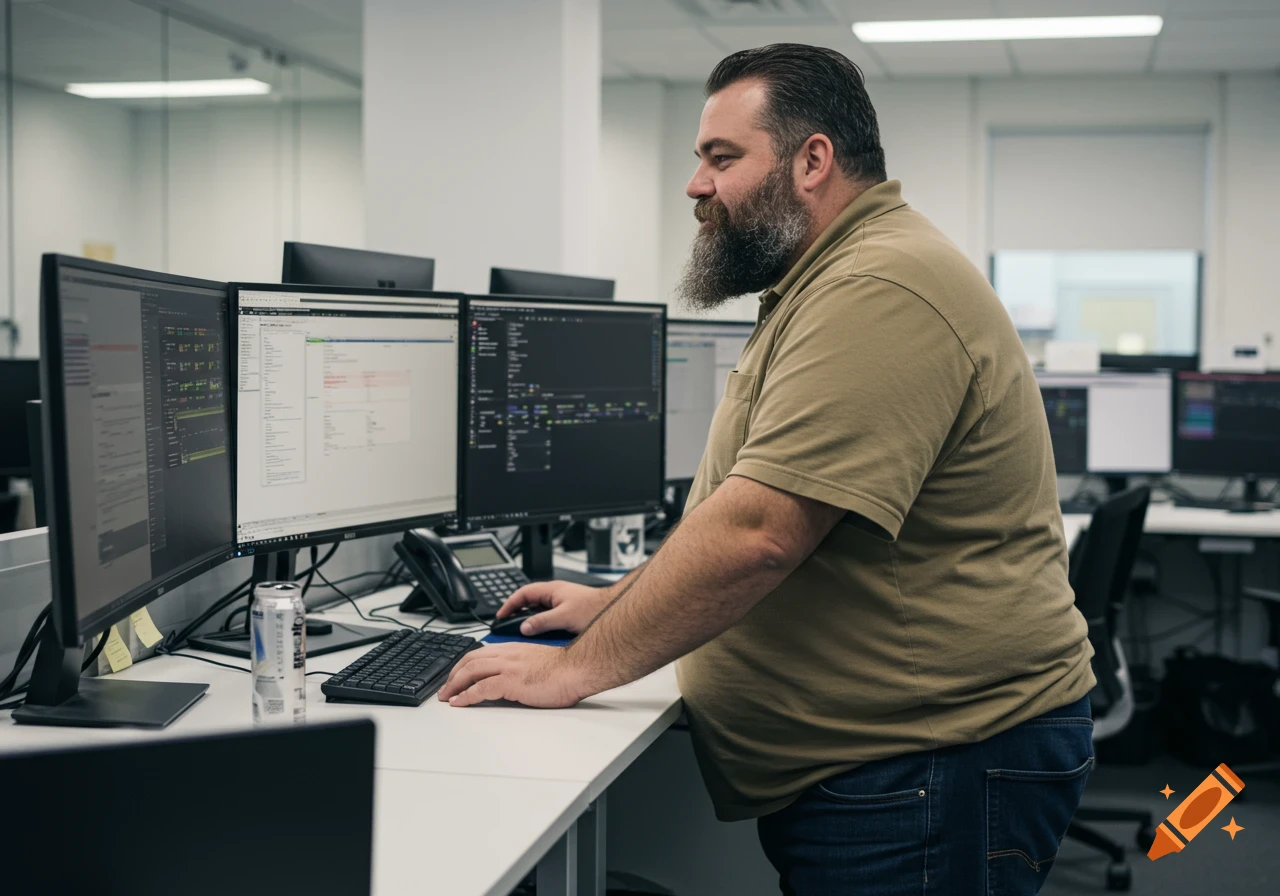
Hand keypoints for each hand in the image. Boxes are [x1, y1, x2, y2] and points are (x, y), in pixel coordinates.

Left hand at [437, 643, 592, 707]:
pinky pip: (481, 688)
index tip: (456, 676)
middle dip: (453, 675)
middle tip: (445, 689)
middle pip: (470, 660)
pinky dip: (466, 696)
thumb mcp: (537, 664)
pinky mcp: (511, 681)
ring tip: (446, 697)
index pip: (480, 653)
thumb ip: (522, 668)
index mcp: (514, 650)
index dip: (464, 665)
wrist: (578, 668)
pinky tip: (459, 703)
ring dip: (454, 685)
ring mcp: (508, 667)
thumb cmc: (565, 669)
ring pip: (471, 671)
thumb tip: (514, 681)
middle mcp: (508, 655)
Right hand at [496, 580, 609, 635]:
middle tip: (508, 629)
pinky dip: (542, 629)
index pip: (523, 594)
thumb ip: (543, 621)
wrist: (614, 611)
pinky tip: (542, 641)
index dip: (509, 604)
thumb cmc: (595, 608)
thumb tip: (525, 627)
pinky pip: (549, 621)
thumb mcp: (565, 616)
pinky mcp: (568, 616)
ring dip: (531, 624)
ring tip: (523, 638)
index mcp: (552, 590)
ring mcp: (562, 606)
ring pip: (539, 614)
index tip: (500, 616)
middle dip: (517, 616)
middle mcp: (556, 596)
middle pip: (529, 605)